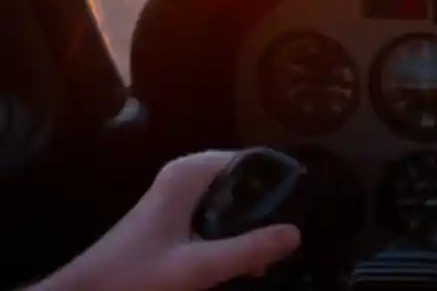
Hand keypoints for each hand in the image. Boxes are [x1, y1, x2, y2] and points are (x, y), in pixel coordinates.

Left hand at [35, 151, 300, 290]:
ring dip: (250, 227)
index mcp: (190, 174)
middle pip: (243, 182)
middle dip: (267, 210)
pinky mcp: (173, 218)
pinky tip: (242, 263)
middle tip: (286, 240)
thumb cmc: (134, 278)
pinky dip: (232, 235)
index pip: (251, 159)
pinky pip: (216, 216)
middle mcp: (185, 176)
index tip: (303, 207)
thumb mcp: (197, 268)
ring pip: (231, 202)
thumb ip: (247, 250)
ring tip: (267, 258)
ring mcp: (177, 196)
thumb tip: (297, 233)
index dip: (279, 181)